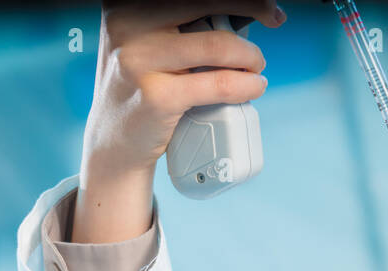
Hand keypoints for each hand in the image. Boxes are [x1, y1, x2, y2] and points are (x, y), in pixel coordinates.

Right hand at [74, 1, 284, 242]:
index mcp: (124, 3)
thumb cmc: (142, 84)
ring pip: (218, 46)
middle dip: (251, 6)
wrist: (114, 139)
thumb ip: (177, 22)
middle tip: (273, 16)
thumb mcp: (145, 41)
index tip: (263, 2)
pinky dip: (246, 85)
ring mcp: (139, 60)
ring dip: (251, 55)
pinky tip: (254, 86)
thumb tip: (239, 12)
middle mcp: (126, 24)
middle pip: (204, 2)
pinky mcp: (157, 97)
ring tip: (256, 64)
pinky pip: (219, 84)